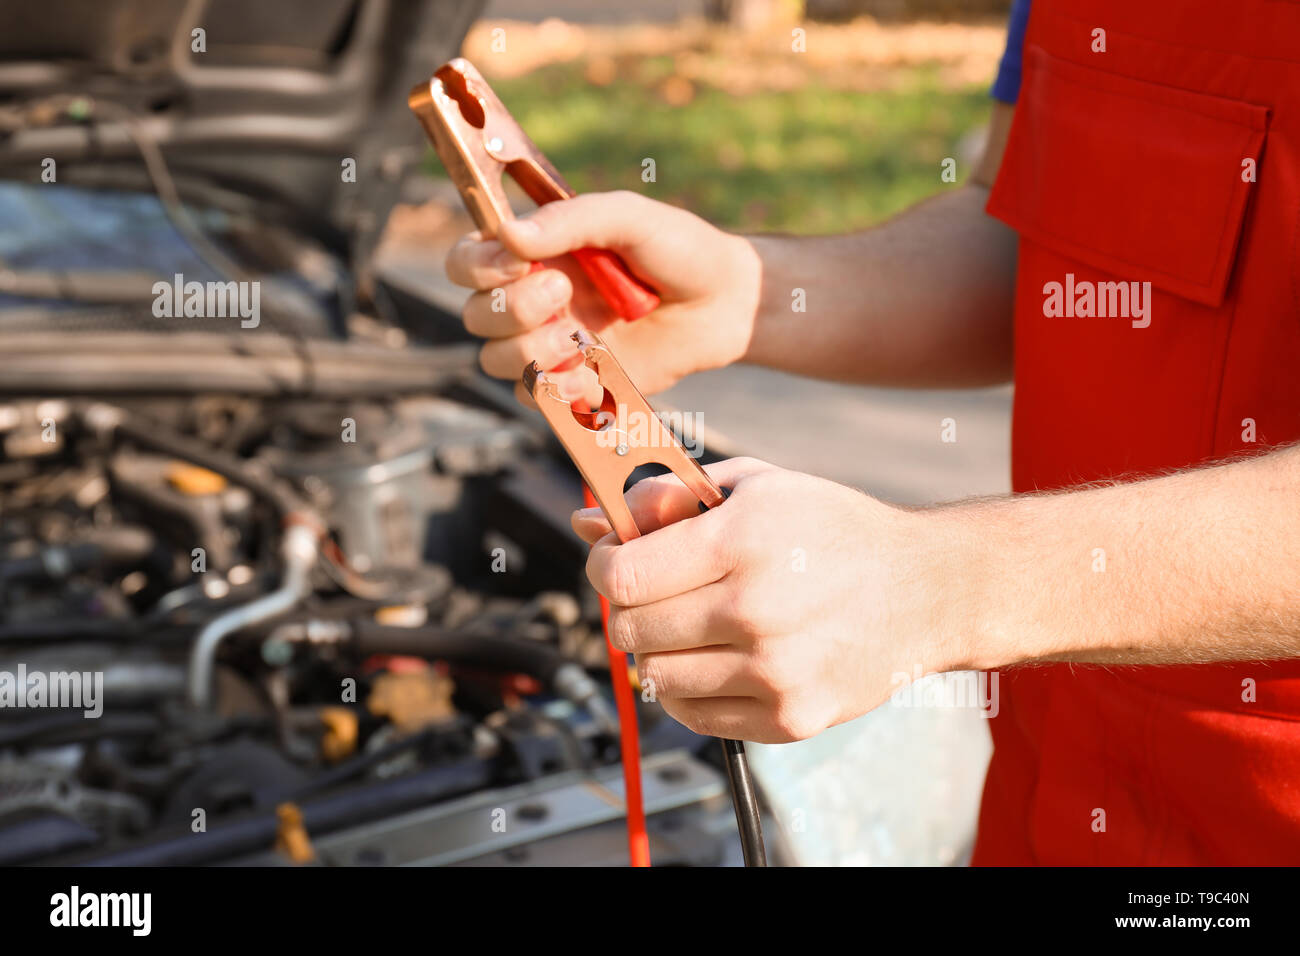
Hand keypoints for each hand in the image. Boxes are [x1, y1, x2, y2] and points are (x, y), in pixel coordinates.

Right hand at [444, 191, 760, 401]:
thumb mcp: (629, 217)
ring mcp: (551, 344)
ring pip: (497, 360)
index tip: (518, 260)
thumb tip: (509, 235)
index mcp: (535, 252)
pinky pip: (535, 397)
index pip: (467, 260)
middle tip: (563, 292)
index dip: (477, 265)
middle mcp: (532, 298)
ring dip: (532, 351)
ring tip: (583, 339)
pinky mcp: (574, 382)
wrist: (724, 305)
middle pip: (475, 315)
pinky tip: (591, 376)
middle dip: (512, 308)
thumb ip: (571, 220)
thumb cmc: (679, 249)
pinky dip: (556, 389)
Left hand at [572, 458, 981, 742]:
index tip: (613, 561)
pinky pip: (694, 716)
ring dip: (660, 650)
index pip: (623, 576)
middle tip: (656, 593)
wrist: (923, 589)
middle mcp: (756, 608)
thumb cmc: (832, 530)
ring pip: (656, 677)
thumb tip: (587, 523)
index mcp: (743, 540)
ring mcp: (774, 671)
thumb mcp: (755, 486)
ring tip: (695, 625)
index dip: (603, 567)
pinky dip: (690, 690)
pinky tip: (720, 658)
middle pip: (632, 630)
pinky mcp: (789, 717)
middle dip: (629, 609)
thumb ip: (668, 499)